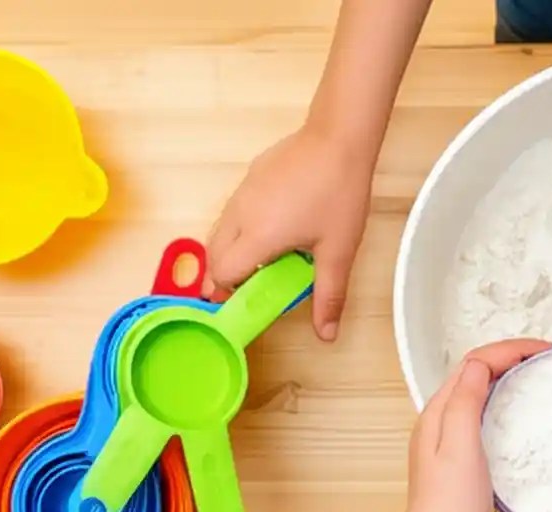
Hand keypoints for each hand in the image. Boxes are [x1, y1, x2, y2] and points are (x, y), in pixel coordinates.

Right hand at [205, 127, 372, 341]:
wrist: (338, 139)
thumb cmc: (339, 193)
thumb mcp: (338, 251)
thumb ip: (329, 295)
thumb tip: (327, 334)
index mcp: (257, 236)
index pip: (223, 274)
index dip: (226, 293)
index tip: (241, 305)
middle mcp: (240, 214)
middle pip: (212, 255)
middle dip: (222, 276)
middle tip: (247, 290)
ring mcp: (243, 192)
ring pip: (219, 231)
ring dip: (229, 252)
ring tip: (260, 263)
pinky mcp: (250, 177)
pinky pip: (233, 211)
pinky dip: (239, 229)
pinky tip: (271, 231)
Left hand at [406, 338, 551, 511]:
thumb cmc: (451, 508)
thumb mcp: (460, 446)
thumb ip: (465, 402)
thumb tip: (479, 365)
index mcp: (436, 414)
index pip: (473, 363)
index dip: (508, 350)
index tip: (544, 351)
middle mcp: (436, 423)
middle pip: (472, 374)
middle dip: (507, 357)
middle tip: (545, 359)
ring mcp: (444, 443)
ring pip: (475, 394)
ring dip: (504, 378)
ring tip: (535, 378)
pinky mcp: (456, 463)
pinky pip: (478, 418)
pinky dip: (500, 405)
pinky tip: (517, 417)